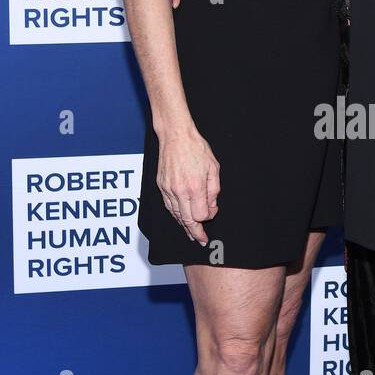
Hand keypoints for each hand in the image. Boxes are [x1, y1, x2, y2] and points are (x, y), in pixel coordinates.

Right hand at [156, 126, 219, 245]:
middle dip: (194, 232)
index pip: (200, 215)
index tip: (212, 214)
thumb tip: (211, 207)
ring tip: (191, 232)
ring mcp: (168, 189)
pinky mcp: (161, 185)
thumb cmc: (196, 148)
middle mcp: (179, 191)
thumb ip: (213, 190)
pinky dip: (175, 214)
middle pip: (186, 220)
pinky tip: (180, 217)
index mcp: (194, 187)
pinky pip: (168, 206)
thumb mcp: (213, 168)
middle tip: (200, 239)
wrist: (175, 135)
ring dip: (184, 225)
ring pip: (175, 215)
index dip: (208, 218)